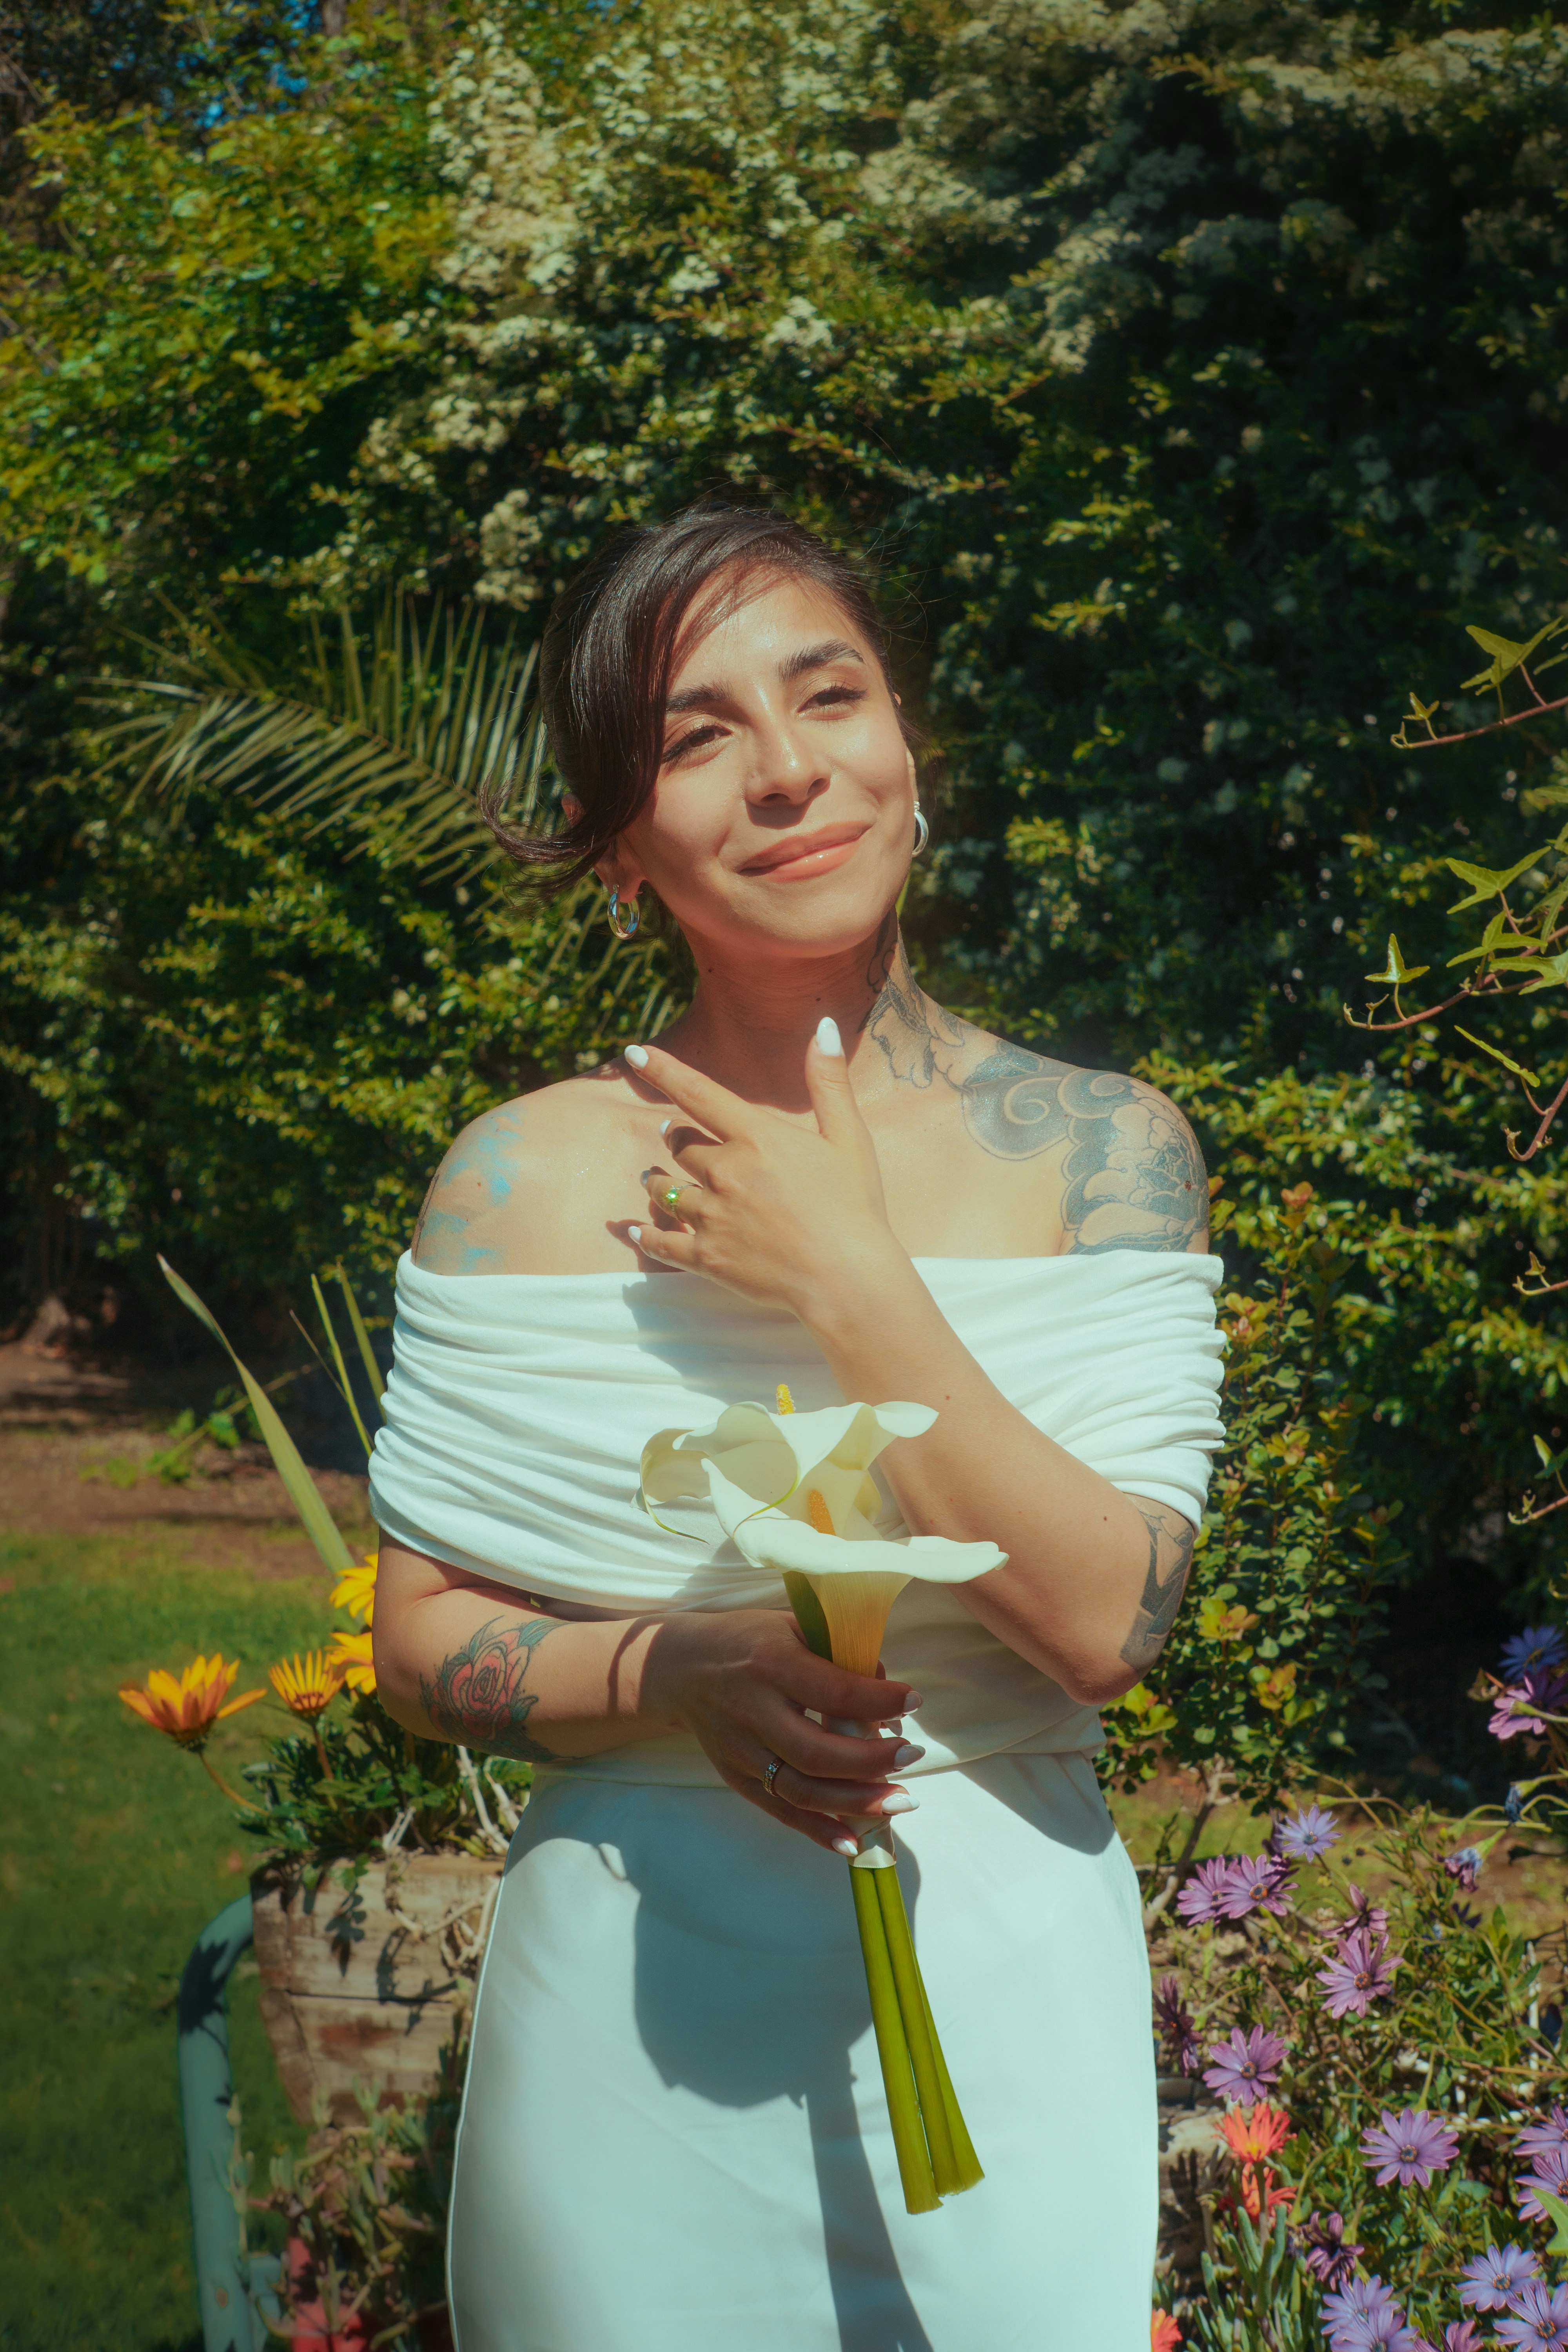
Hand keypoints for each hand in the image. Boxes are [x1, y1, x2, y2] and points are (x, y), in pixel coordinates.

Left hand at [627, 1023, 903, 1319]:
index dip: (662, 1070)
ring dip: (656, 1181)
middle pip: (680, 1146)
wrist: (847, 1279)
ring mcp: (712, 1216)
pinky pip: (660, 1243)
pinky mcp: (706, 1258)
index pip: (697, 1093)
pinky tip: (631, 1230)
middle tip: (670, 1137)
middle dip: (674, 1139)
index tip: (633, 1054)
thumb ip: (828, 1082)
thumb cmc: (855, 1207)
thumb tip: (822, 1026)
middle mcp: (726, 1172)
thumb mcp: (849, 1137)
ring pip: (664, 1191)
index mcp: (757, 1137)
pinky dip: (642, 1235)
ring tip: (650, 1178)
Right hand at [641, 1608, 924, 1854]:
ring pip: (802, 1790)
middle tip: (914, 1756)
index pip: (834, 1692)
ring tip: (901, 1802)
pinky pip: (780, 1811)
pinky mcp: (736, 1777)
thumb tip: (884, 1679)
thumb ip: (837, 1649)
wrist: (679, 1667)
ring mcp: (742, 1752)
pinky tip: (853, 1843)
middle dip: (873, 1761)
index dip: (879, 1701)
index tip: (914, 1701)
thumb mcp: (790, 1625)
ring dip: (856, 1803)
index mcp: (772, 1665)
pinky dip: (818, 1831)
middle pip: (818, 1752)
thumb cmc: (747, 1640)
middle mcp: (754, 1713)